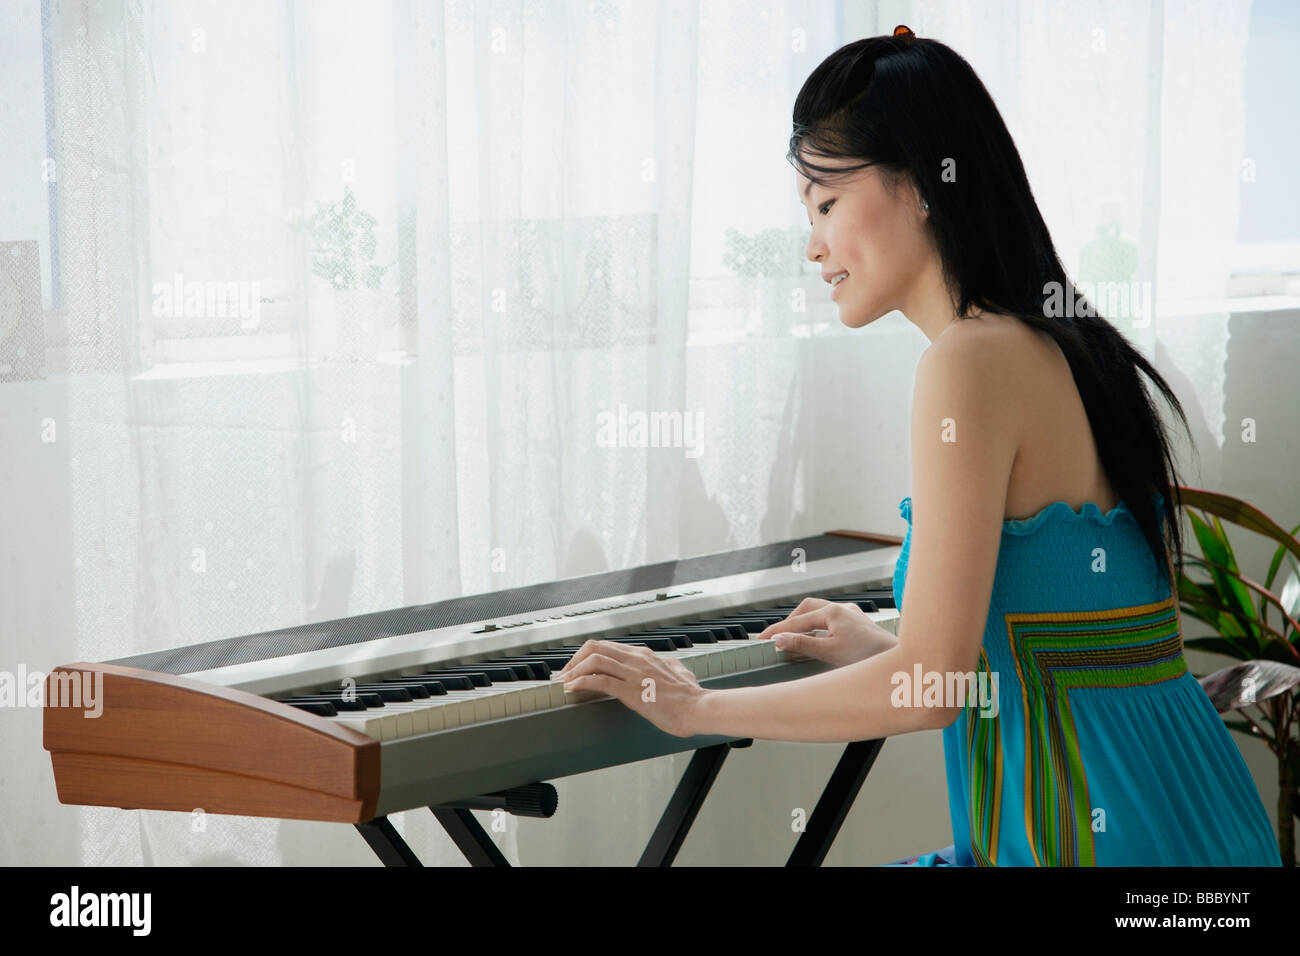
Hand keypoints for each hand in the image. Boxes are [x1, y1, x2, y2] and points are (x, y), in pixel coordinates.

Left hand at [553, 639, 706, 737]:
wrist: (699, 709)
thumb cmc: (690, 696)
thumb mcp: (678, 671)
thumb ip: (667, 665)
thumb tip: (666, 664)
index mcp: (644, 655)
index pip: (607, 646)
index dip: (586, 656)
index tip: (576, 667)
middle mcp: (636, 659)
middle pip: (595, 647)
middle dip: (574, 660)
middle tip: (564, 674)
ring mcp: (633, 673)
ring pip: (594, 659)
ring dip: (574, 670)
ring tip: (565, 682)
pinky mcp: (631, 690)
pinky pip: (599, 680)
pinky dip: (580, 682)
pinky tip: (572, 689)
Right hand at [756, 597, 897, 668]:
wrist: (900, 661)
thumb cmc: (869, 657)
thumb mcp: (830, 653)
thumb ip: (802, 645)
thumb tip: (778, 639)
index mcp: (832, 612)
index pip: (796, 621)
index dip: (777, 631)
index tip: (761, 640)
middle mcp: (842, 608)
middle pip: (807, 608)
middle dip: (790, 621)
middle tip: (777, 636)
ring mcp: (852, 615)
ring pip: (820, 612)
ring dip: (805, 622)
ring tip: (794, 637)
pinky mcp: (859, 624)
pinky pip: (832, 619)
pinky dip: (819, 626)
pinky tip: (820, 638)